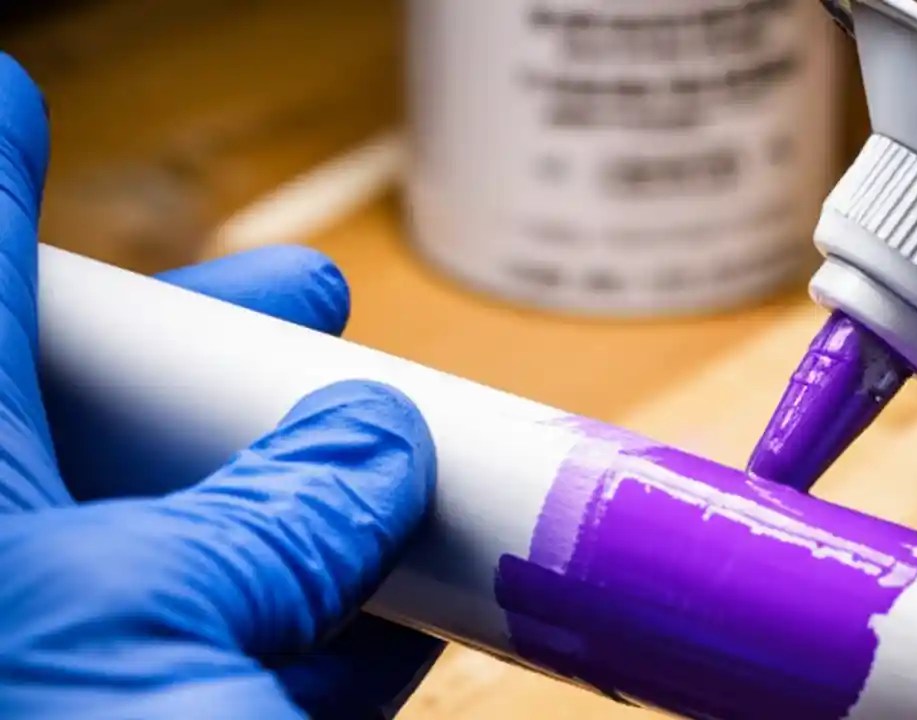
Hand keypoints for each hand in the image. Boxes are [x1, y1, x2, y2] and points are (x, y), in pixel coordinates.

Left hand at [0, 54, 442, 718]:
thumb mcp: (147, 637)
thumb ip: (266, 528)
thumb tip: (367, 447)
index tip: (6, 96)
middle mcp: (19, 574)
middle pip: (110, 413)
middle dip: (217, 353)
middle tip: (297, 309)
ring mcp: (91, 656)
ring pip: (212, 542)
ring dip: (317, 496)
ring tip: (393, 450)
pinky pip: (264, 660)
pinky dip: (350, 635)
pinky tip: (413, 615)